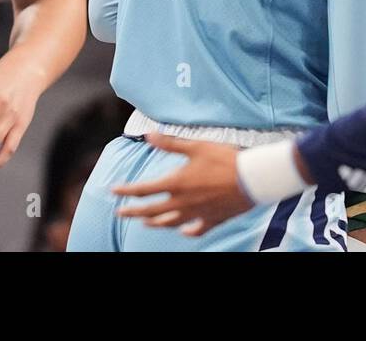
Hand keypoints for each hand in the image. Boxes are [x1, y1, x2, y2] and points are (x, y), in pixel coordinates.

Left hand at [111, 133, 251, 235]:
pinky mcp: (212, 220)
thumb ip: (170, 144)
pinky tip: (183, 231)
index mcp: (176, 184)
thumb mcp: (195, 146)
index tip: (114, 190)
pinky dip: (187, 231)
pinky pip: (196, 230)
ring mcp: (196, 214)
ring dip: (155, 222)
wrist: (252, 179)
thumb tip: (148, 135)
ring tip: (146, 222)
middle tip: (119, 213)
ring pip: (170, 223)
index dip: (126, 190)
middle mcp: (182, 203)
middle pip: (151, 211)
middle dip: (133, 212)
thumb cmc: (224, 159)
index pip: (143, 190)